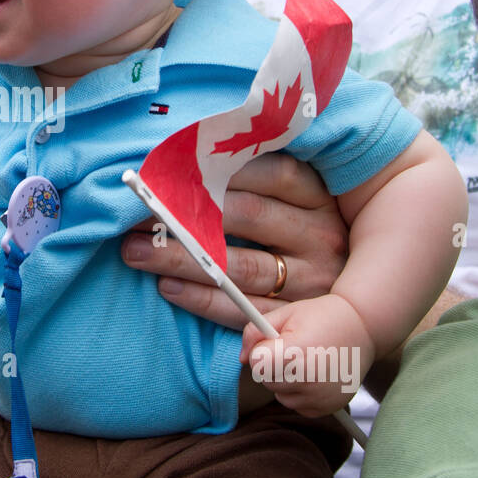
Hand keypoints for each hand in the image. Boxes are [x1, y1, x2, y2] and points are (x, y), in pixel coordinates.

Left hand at [121, 153, 349, 328]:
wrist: (343, 309)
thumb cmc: (294, 237)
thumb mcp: (293, 203)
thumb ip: (255, 182)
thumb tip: (186, 157)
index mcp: (320, 197)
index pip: (271, 173)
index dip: (214, 168)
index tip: (165, 168)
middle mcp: (321, 236)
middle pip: (249, 216)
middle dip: (187, 212)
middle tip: (134, 213)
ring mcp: (314, 281)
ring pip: (240, 267)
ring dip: (182, 258)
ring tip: (136, 251)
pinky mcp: (298, 320)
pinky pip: (243, 311)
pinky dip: (203, 300)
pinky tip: (167, 287)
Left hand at [239, 293, 373, 416]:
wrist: (364, 328)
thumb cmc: (322, 316)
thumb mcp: (286, 314)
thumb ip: (255, 331)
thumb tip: (242, 357)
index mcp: (296, 355)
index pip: (256, 364)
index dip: (259, 351)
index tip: (273, 341)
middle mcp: (309, 381)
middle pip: (266, 380)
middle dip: (271, 365)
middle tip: (292, 348)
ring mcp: (319, 398)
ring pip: (279, 394)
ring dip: (284, 380)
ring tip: (306, 360)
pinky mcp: (326, 409)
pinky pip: (296, 404)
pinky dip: (299, 392)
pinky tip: (315, 373)